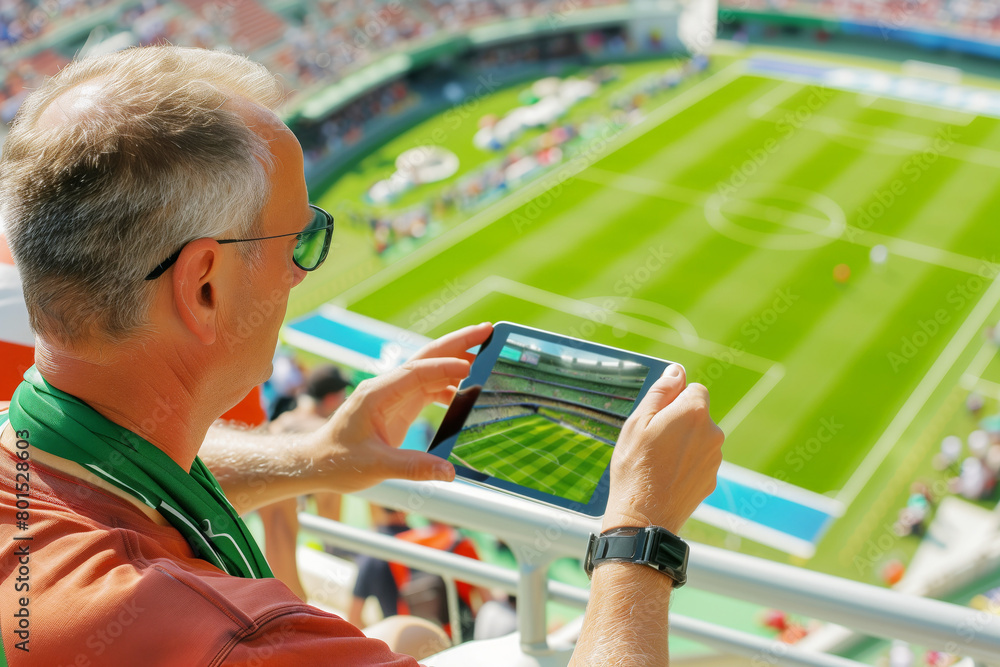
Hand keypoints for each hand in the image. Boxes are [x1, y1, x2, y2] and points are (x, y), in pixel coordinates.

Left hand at [305, 323, 491, 492]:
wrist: (315, 463)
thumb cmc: (337, 461)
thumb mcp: (376, 467)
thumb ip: (413, 467)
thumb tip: (448, 472)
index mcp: (377, 393)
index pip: (417, 372)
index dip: (446, 367)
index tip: (472, 366)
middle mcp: (386, 387)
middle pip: (427, 357)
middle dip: (457, 343)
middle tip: (487, 331)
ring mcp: (392, 394)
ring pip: (430, 369)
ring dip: (456, 361)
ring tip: (486, 356)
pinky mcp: (397, 405)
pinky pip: (427, 388)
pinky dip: (448, 386)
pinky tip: (466, 392)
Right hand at [603, 364, 723, 533]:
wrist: (644, 518)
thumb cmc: (635, 467)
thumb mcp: (638, 422)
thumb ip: (660, 392)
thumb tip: (677, 372)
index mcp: (694, 412)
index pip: (693, 389)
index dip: (673, 399)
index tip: (656, 416)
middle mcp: (712, 433)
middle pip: (697, 415)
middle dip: (679, 421)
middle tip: (652, 441)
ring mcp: (715, 458)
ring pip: (698, 439)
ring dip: (683, 444)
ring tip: (657, 462)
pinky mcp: (712, 479)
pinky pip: (699, 461)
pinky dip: (686, 465)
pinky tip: (666, 477)